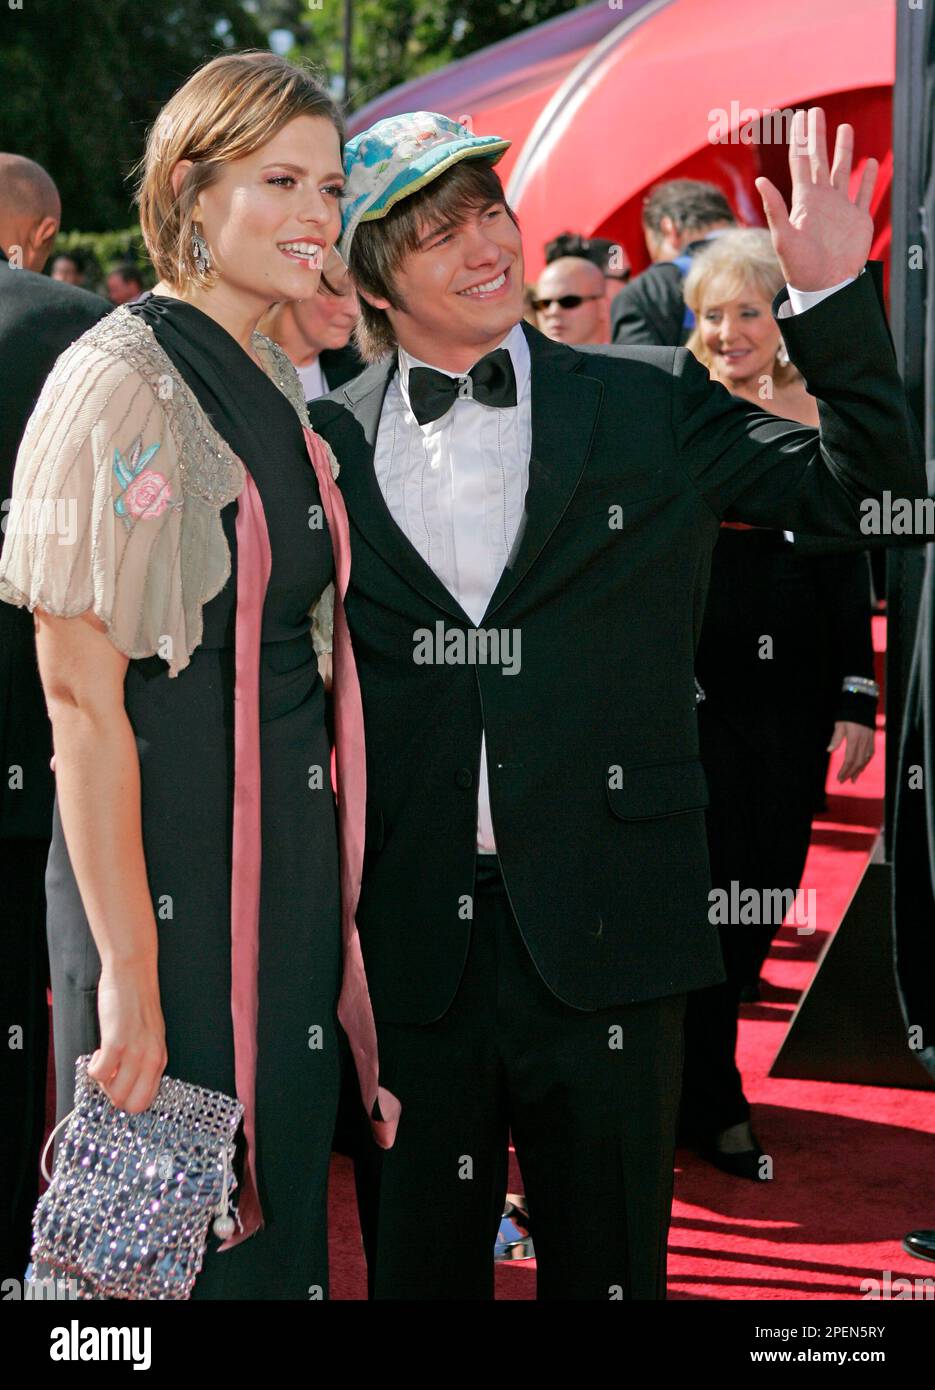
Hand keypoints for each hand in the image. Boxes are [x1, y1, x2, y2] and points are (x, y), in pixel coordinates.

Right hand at [89, 961, 166, 1112]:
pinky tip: (97, 1052)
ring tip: (103, 1061)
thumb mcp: (150, 1035)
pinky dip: (93, 1069)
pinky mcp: (116, 1041)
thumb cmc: (138, 1002)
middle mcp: (151, 1058)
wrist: (133, 972)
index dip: (128, 1097)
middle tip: (109, 1076)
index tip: (118, 1083)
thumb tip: (127, 1082)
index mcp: (160, 1058)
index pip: (147, 1099)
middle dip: (114, 1097)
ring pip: (115, 1094)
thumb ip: (144, 1058)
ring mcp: (135, 1051)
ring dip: (103, 1083)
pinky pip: (100, 1074)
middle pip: (132, 1104)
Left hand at [755, 108, 877, 290]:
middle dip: (818, 135)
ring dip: (844, 150)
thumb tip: (760, 180)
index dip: (800, 138)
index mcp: (804, 200)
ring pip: (843, 171)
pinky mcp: (858, 220)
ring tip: (845, 128)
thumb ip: (775, 208)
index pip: (801, 161)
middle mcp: (822, 199)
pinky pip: (864, 193)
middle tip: (816, 112)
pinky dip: (869, 178)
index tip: (799, 116)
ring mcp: (840, 208)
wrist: (824, 287)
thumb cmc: (800, 267)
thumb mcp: (783, 237)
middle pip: (820, 158)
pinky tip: (870, 163)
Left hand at [827, 720, 874, 783]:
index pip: (849, 760)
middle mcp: (863, 742)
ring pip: (865, 760)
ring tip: (852, 779)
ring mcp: (869, 741)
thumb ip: (836, 738)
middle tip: (842, 781)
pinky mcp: (872, 740)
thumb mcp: (840, 725)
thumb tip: (829, 750)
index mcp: (854, 739)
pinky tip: (861, 767)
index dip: (844, 770)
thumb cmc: (848, 715)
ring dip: (858, 770)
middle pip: (858, 763)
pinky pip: (870, 754)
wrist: (862, 705)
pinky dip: (865, 762)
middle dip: (850, 773)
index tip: (839, 778)